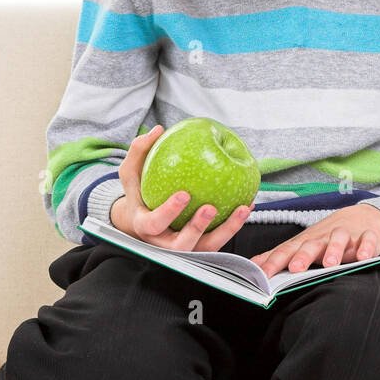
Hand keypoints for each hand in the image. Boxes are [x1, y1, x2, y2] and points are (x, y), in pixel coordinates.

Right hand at [109, 123, 253, 251]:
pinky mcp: (201, 248)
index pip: (154, 224)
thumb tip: (157, 129)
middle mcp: (164, 244)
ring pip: (207, 247)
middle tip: (210, 207)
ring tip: (242, 208)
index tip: (184, 194)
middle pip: (181, 245)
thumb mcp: (132, 174)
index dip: (168, 212)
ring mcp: (184, 249)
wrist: (145, 221)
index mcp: (145, 226)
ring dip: (227, 230)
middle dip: (197, 228)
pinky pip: (220, 239)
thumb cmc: (140, 193)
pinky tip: (247, 205)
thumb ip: (140, 152)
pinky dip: (234, 224)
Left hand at [250, 203, 379, 275]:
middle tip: (296, 268)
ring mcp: (346, 236)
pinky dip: (366, 247)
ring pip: (340, 238)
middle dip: (303, 255)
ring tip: (331, 264)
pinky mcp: (367, 236)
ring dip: (335, 250)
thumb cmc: (326, 238)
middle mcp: (324, 238)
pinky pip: (368, 240)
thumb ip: (279, 255)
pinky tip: (363, 258)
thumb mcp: (302, 245)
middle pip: (312, 244)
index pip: (287, 251)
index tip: (263, 276)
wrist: (361, 218)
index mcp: (306, 242)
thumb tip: (252, 266)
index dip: (274, 262)